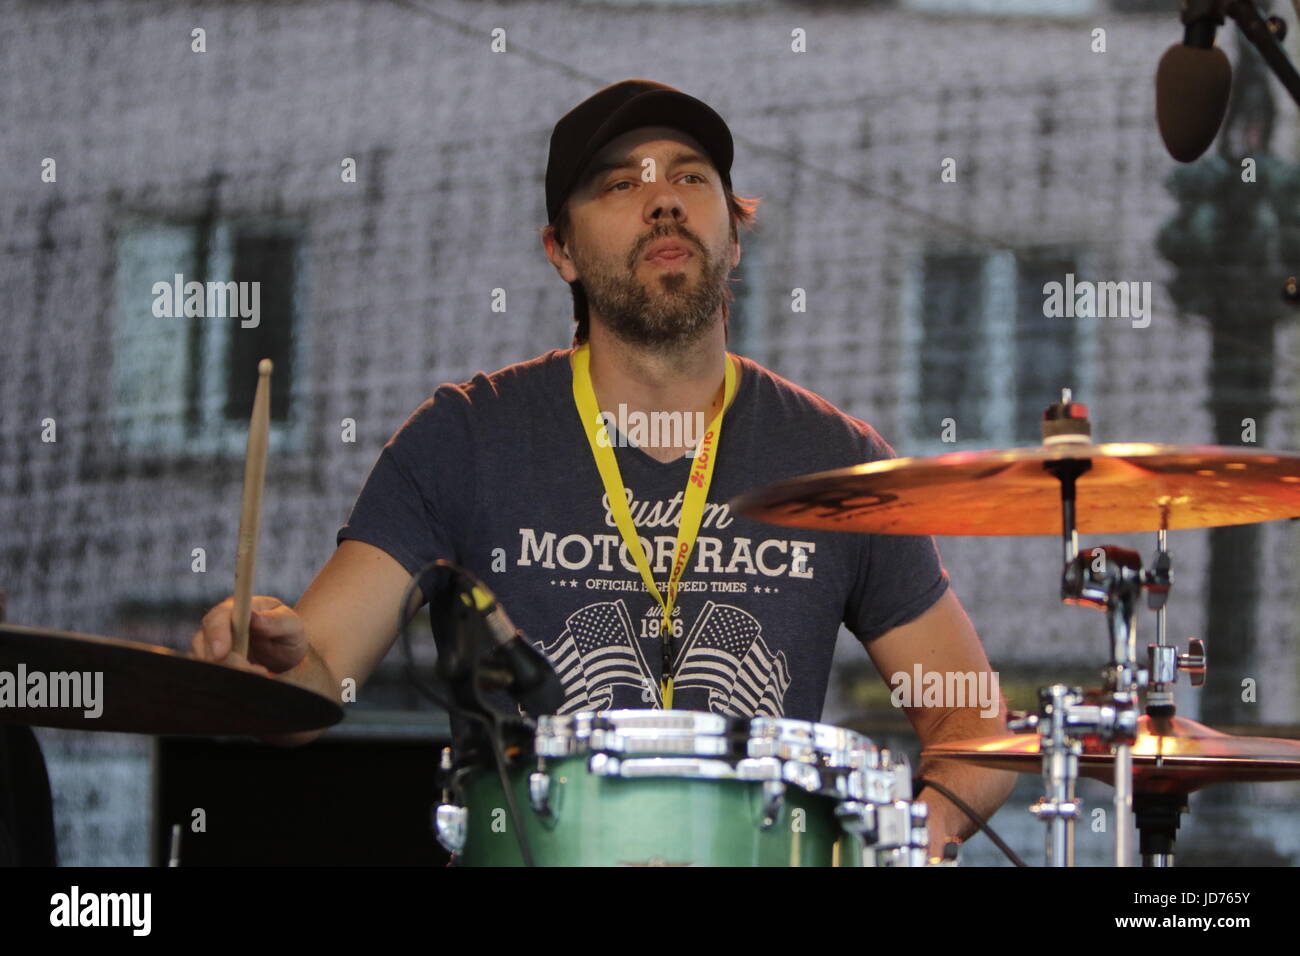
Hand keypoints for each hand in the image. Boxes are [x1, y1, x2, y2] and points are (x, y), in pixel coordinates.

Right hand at [190, 595, 307, 675]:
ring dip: (229, 672)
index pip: (218, 616)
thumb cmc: (289, 634)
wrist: (288, 654)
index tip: (222, 652)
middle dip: (226, 661)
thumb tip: (254, 616)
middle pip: (203, 642)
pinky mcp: (213, 664)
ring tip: (261, 675)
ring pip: (203, 660)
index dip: (216, 633)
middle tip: (258, 672)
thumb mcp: (291, 626)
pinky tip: (248, 682)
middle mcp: (219, 625)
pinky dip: (226, 681)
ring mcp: (212, 645)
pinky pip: (208, 674)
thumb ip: (275, 621)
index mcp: (237, 608)